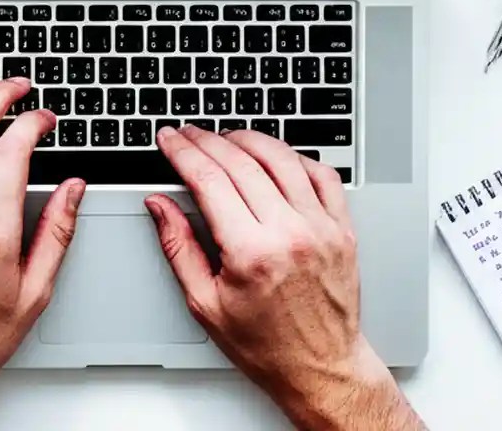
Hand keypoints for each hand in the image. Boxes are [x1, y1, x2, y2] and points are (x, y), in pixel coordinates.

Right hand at [147, 126, 422, 430]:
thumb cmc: (266, 346)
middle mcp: (289, 233)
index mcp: (251, 253)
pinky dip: (296, 157)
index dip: (184, 153)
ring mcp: (321, 228)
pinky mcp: (342, 229)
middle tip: (189, 133)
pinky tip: (276, 156)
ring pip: (282, 159)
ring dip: (249, 140)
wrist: (321, 367)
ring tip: (226, 137)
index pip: (209, 181)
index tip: (170, 140)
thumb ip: (179, 248)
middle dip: (208, 141)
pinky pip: (322, 175)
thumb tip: (159, 206)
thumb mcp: (206, 304)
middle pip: (242, 163)